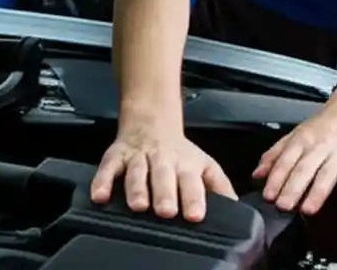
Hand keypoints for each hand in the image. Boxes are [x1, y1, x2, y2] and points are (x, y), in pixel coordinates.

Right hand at [90, 121, 236, 221]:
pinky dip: (102, 181)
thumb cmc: (180, 152)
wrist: (152, 122)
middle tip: (166, 211)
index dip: (194, 198)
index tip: (195, 214)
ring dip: (137, 188)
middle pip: (163, 177)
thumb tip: (236, 206)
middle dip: (165, 194)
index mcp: (186, 165)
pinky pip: (107, 169)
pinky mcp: (116, 157)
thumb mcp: (205, 165)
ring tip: (138, 205)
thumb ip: (220, 185)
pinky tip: (100, 196)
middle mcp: (162, 160)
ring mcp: (138, 158)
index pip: (192, 182)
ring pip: (136, 172)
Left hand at [252, 108, 336, 214]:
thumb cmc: (322, 127)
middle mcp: (321, 145)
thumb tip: (257, 174)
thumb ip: (275, 155)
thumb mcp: (295, 135)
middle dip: (293, 187)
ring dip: (318, 191)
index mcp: (303, 140)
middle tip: (284, 205)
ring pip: (329, 172)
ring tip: (309, 208)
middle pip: (305, 168)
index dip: (277, 178)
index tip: (269, 195)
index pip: (286, 160)